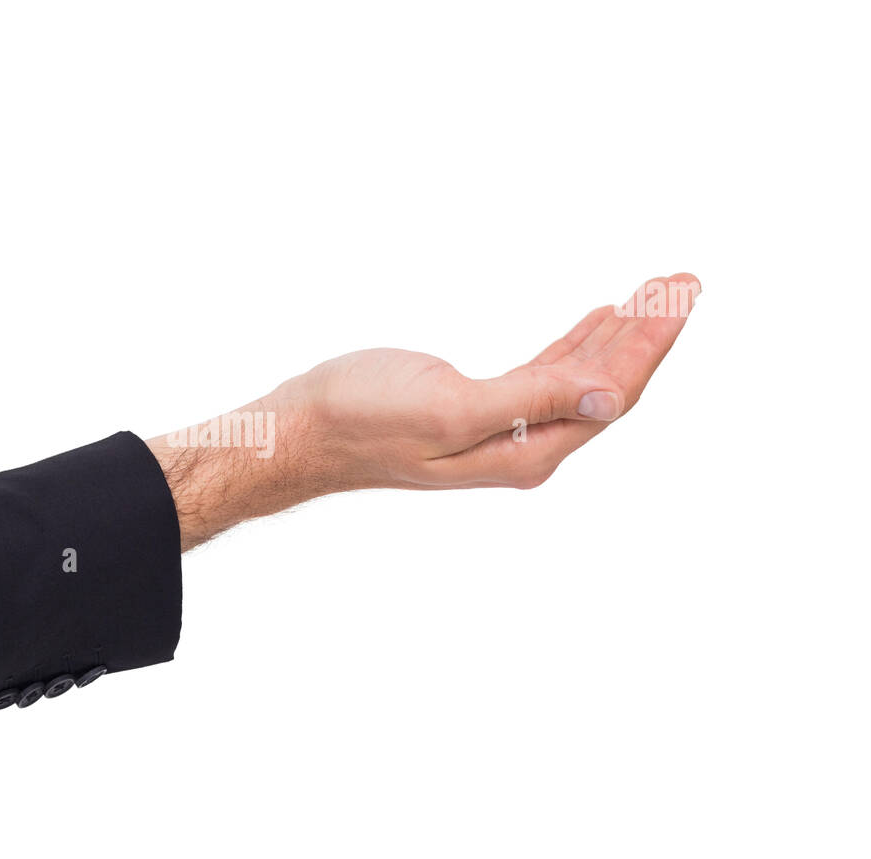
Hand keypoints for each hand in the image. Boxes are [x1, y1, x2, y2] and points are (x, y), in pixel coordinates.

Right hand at [282, 272, 700, 490]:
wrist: (304, 430)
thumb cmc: (362, 418)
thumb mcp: (451, 406)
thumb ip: (532, 400)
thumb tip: (610, 396)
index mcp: (525, 450)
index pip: (611, 395)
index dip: (649, 344)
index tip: (679, 293)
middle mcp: (524, 446)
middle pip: (607, 386)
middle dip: (647, 333)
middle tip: (683, 279)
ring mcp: (503, 429)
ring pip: (581, 378)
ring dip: (618, 334)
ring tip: (656, 290)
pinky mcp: (480, 409)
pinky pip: (549, 375)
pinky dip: (579, 344)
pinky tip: (597, 321)